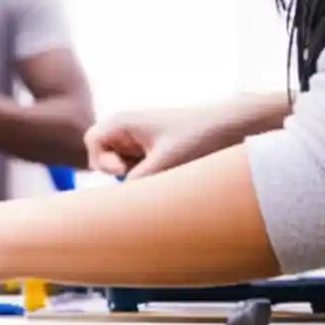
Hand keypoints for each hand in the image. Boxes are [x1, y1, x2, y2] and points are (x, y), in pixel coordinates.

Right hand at [85, 107, 241, 178]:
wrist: (232, 126)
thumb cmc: (198, 136)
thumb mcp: (164, 163)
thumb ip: (136, 182)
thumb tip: (117, 203)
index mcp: (123, 121)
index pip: (92, 142)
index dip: (102, 161)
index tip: (123, 171)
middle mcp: (127, 127)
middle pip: (101, 153)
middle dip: (114, 169)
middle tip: (135, 176)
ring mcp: (139, 137)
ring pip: (118, 162)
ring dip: (131, 174)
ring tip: (156, 174)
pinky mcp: (151, 148)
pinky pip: (134, 165)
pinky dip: (143, 174)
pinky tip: (163, 174)